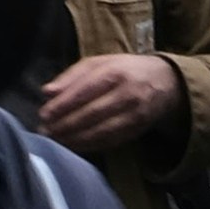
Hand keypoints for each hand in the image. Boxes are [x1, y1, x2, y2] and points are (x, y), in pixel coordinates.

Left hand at [36, 49, 182, 151]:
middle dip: (65, 125)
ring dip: (75, 138)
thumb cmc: (124, 69)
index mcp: (114, 72)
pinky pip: (112, 140)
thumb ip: (72, 76)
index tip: (44, 115)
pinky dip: (91, 145)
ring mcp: (135, 114)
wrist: (165, 81)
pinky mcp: (139, 129)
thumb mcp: (98, 63)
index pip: (84, 91)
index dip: (62, 105)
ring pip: (101, 131)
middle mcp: (126, 94)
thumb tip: (47, 92)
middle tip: (46, 131)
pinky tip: (75, 145)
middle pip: (91, 113)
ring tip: (56, 140)